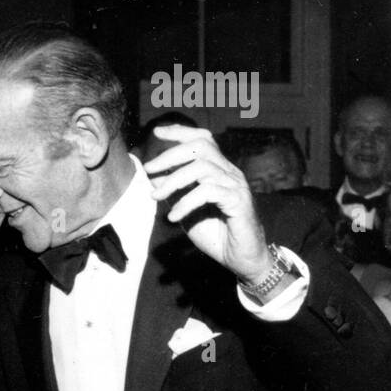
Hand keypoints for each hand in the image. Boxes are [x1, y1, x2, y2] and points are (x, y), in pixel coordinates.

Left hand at [142, 125, 270, 283]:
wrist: (242, 259)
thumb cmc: (217, 235)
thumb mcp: (188, 212)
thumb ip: (175, 194)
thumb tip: (153, 178)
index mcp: (219, 170)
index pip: (203, 140)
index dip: (180, 132)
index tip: (157, 132)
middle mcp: (229, 172)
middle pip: (201, 147)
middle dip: (170, 154)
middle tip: (148, 169)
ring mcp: (235, 185)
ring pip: (202, 167)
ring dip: (174, 180)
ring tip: (156, 197)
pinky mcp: (238, 201)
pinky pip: (208, 192)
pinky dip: (186, 202)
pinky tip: (173, 217)